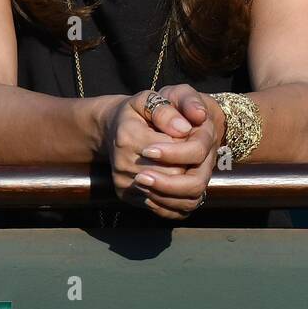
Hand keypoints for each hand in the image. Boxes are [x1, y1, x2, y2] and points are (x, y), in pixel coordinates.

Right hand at [100, 85, 223, 219]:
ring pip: (173, 199)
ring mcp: (125, 184)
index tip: (188, 134)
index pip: (172, 152)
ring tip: (193, 168)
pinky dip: (181, 202)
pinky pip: (164, 210)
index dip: (187, 147)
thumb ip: (167, 109)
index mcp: (129, 137)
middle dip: (193, 165)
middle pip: (176, 176)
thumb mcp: (150, 98)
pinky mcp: (128, 197)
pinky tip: (185, 184)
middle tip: (194, 151)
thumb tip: (185, 129)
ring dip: (191, 186)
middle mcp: (123, 165)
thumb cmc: (139, 110)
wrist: (114, 128)